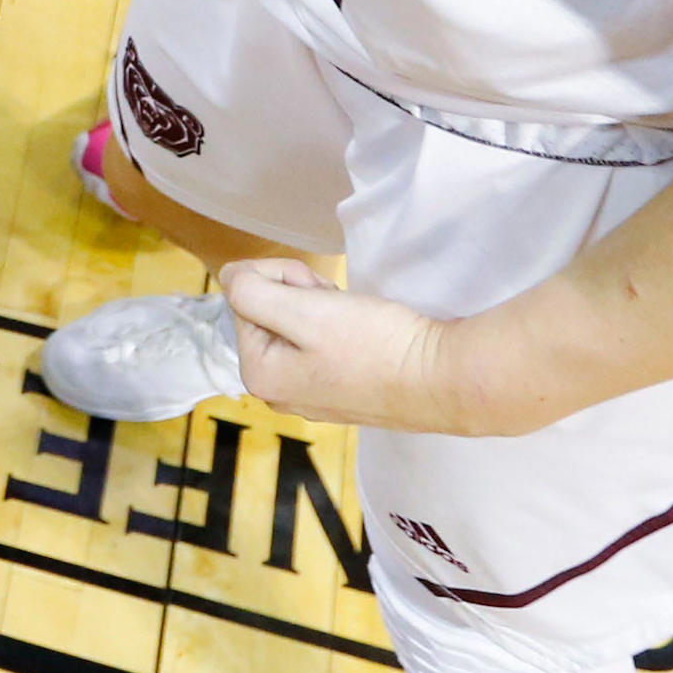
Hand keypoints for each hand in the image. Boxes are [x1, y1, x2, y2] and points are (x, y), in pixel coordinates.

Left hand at [217, 258, 488, 432]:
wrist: (443, 380)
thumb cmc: (374, 345)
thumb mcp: (304, 311)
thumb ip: (252, 292)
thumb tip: (230, 278)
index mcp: (259, 375)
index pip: (244, 296)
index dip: (279, 278)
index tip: (317, 290)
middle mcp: (278, 393)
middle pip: (268, 313)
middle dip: (300, 296)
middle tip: (337, 306)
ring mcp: (311, 395)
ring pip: (298, 325)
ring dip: (322, 309)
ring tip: (354, 320)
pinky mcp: (341, 390)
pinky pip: (324, 344)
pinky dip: (341, 328)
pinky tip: (364, 335)